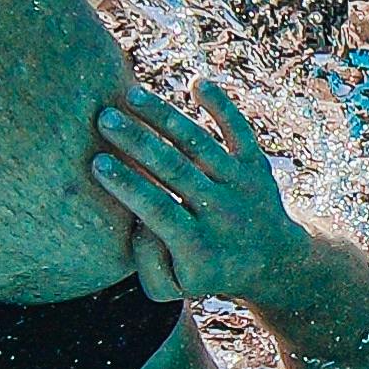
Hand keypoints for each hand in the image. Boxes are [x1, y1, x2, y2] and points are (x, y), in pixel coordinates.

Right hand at [88, 78, 309, 305]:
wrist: (271, 259)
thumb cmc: (203, 269)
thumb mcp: (172, 287)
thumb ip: (146, 264)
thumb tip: (137, 222)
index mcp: (197, 245)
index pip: (158, 209)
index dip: (128, 185)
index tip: (97, 161)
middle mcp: (221, 211)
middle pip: (176, 169)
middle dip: (138, 142)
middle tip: (104, 118)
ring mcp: (241, 183)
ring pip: (199, 143)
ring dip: (165, 117)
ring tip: (130, 95)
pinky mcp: (255, 162)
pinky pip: (238, 129)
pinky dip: (221, 105)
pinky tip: (196, 81)